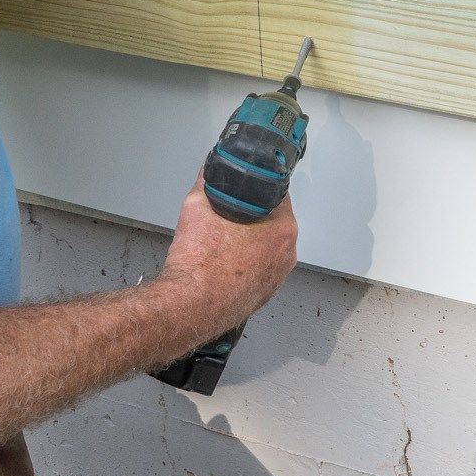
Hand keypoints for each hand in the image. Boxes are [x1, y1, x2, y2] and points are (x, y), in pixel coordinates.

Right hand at [158, 172, 299, 338]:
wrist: (189, 305)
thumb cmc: (199, 264)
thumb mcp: (197, 206)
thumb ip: (206, 182)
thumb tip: (207, 170)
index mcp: (282, 230)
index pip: (278, 195)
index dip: (258, 187)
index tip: (245, 186)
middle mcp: (286, 255)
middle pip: (273, 221)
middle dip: (252, 214)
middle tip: (227, 212)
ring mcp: (277, 277)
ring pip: (265, 246)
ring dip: (248, 239)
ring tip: (221, 239)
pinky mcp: (264, 294)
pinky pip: (258, 269)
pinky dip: (245, 262)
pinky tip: (224, 261)